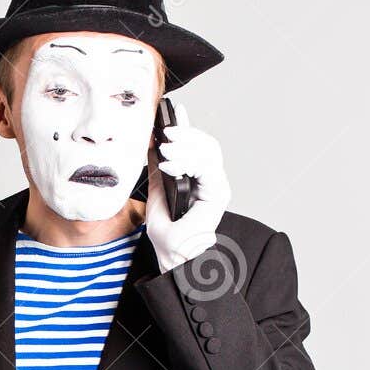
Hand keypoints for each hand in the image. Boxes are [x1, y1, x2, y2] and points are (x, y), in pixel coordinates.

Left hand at [144, 96, 231, 270]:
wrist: (173, 256)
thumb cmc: (167, 232)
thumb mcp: (156, 191)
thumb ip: (158, 167)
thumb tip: (152, 142)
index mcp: (198, 177)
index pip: (196, 145)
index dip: (186, 127)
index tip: (173, 112)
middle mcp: (210, 180)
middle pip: (206, 144)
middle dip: (185, 134)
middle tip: (165, 133)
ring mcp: (216, 186)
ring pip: (208, 151)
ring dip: (184, 146)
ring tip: (164, 151)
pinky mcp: (218, 194)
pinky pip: (207, 167)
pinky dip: (187, 161)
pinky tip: (169, 164)